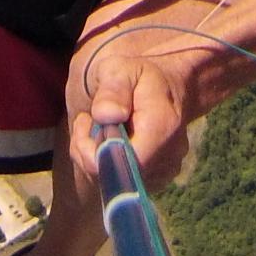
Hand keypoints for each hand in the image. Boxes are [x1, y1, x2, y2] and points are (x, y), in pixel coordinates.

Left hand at [69, 43, 196, 182]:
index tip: (86, 120)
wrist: (167, 89)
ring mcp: (164, 172)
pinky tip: (107, 142)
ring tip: (98, 127)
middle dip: (90, 150)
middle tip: (87, 120)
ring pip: (113, 183)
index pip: (126, 159)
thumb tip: (107, 115)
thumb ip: (113, 89)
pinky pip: (119, 184)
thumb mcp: (121, 70)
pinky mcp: (155, 181)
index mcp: (163, 125)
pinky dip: (104, 166)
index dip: (97, 149)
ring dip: (94, 157)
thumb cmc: (140, 78)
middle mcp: (168, 155)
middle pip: (115, 175)